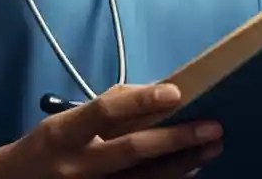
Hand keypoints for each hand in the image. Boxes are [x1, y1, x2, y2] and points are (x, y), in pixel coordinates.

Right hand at [8, 83, 222, 177]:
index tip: (176, 92)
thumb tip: (155, 93)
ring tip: (210, 147)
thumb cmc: (49, 146)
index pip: (104, 112)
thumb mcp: (66, 120)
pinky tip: (189, 169)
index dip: (141, 101)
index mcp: (64, 134)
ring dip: (182, 163)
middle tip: (212, 127)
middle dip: (176, 139)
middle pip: (132, 151)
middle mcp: (77, 166)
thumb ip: (108, 105)